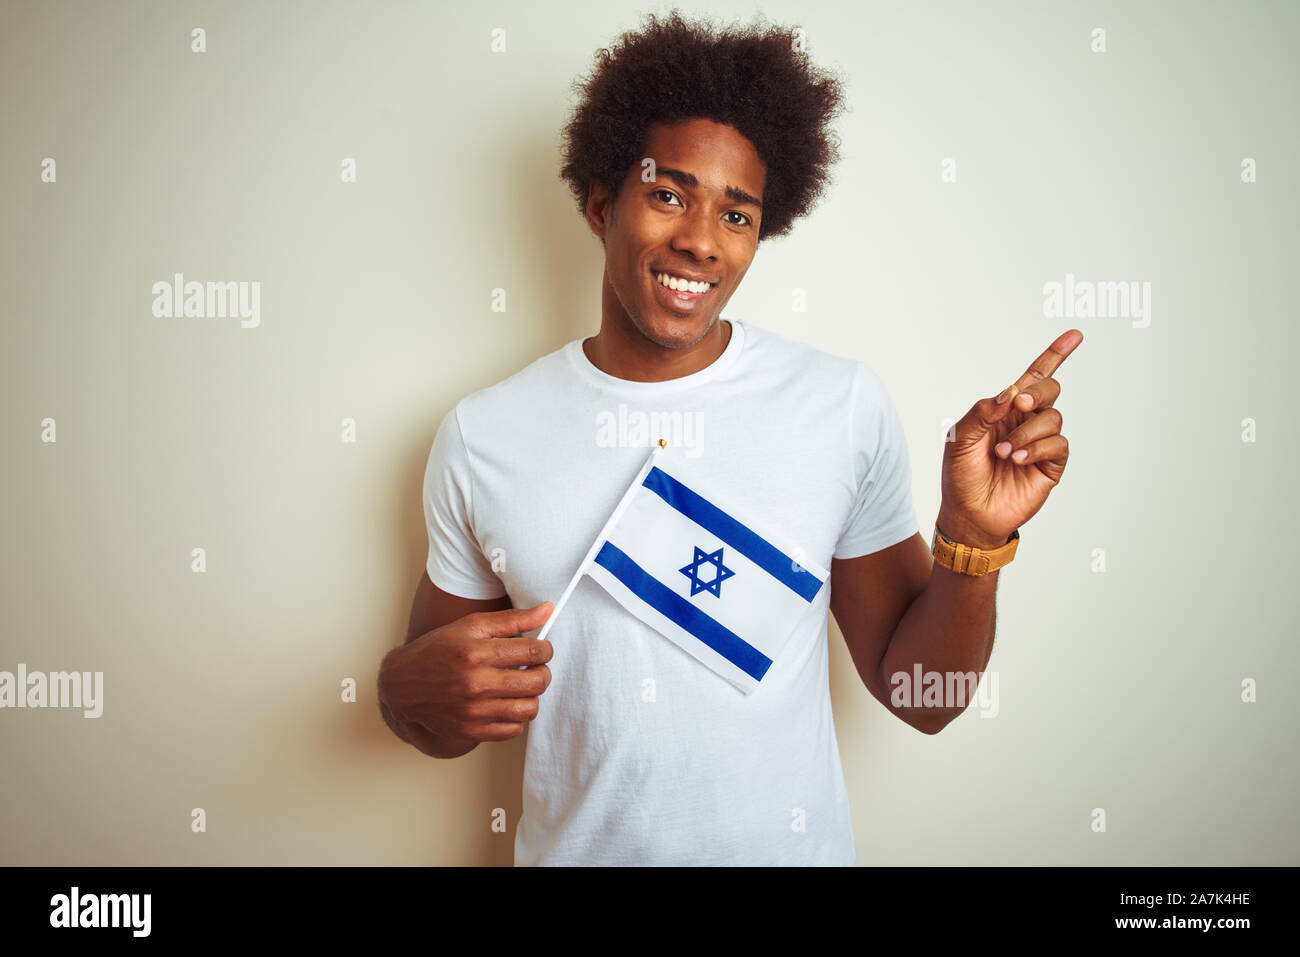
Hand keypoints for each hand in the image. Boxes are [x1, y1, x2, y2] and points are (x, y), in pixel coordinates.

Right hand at [378, 602, 553, 754]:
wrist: (403, 685)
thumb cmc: (439, 649)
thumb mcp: (472, 626)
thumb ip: (513, 619)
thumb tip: (548, 609)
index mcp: (476, 652)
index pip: (534, 651)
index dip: (546, 648)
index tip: (541, 648)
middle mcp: (475, 683)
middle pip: (537, 681)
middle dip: (543, 671)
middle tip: (534, 667)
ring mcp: (473, 711)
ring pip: (529, 709)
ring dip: (532, 696)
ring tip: (521, 686)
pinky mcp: (471, 731)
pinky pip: (513, 729)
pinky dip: (516, 716)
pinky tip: (505, 702)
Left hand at [938, 329, 1082, 548]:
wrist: (968, 513)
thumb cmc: (960, 475)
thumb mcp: (960, 437)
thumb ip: (983, 410)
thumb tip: (1011, 392)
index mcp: (1004, 410)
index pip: (1034, 376)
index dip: (1055, 355)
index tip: (1075, 335)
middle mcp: (1026, 422)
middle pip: (1050, 390)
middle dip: (1037, 392)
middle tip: (1019, 405)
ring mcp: (1040, 443)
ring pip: (1053, 418)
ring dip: (1027, 431)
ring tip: (1004, 452)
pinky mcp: (1050, 465)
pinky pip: (1058, 444)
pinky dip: (1037, 448)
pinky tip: (1018, 459)